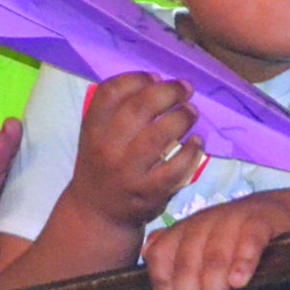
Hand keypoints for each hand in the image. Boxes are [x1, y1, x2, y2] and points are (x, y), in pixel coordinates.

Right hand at [67, 72, 202, 234]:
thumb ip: (118, 108)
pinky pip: (176, 168)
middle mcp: (107, 148)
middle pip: (139, 108)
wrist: (99, 213)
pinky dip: (192, 151)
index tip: (155, 77)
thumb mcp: (97, 134)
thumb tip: (158, 80)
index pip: (110, 91)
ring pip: (159, 135)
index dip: (136, 78)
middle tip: (185, 89)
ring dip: (182, 118)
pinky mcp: (149, 193)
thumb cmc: (103, 163)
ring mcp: (128, 172)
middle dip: (168, 92)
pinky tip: (196, 142)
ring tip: (191, 112)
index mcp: (93, 128)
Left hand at [142, 188, 289, 289]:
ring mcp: (233, 217)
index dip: (161, 279)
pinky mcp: (262, 219)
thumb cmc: (239, 238)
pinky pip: (250, 238)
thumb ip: (179, 258)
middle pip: (188, 257)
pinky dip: (243, 260)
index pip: (163, 250)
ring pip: (216, 252)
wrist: (286, 211)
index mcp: (188, 228)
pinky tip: (240, 281)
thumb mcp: (207, 245)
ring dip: (212, 286)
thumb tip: (156, 279)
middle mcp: (206, 220)